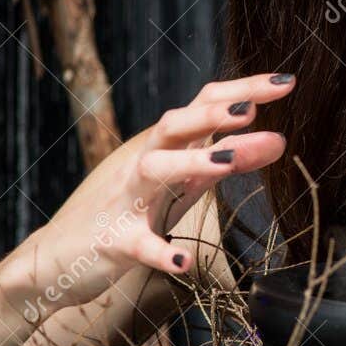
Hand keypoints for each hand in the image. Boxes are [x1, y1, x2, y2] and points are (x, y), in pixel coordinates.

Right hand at [6, 72, 293, 317]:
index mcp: (164, 147)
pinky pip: (137, 245)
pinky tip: (183, 264)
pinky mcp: (112, 242)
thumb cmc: (130, 212)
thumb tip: (277, 140)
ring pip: (154, 170)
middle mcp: (143, 163)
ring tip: (229, 163)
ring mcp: (125, 200)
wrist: (58, 258)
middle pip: (173, 125)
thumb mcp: (181, 184)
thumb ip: (224, 162)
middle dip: (212, 114)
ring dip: (190, 163)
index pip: (203, 104)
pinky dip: (159, 253)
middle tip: (253, 109)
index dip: (242, 91)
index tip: (286, 81)